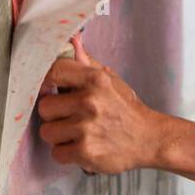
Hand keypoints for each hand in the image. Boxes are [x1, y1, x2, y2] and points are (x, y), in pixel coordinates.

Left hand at [37, 32, 166, 174]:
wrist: (150, 139)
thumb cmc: (127, 110)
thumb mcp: (111, 81)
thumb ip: (86, 63)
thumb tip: (72, 40)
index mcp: (95, 80)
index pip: (53, 72)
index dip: (46, 83)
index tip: (50, 90)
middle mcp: (89, 102)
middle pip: (44, 107)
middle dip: (54, 114)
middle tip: (70, 117)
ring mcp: (86, 128)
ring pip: (47, 132)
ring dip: (59, 136)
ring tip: (76, 134)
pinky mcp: (85, 152)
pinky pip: (56, 153)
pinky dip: (67, 154)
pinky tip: (81, 148)